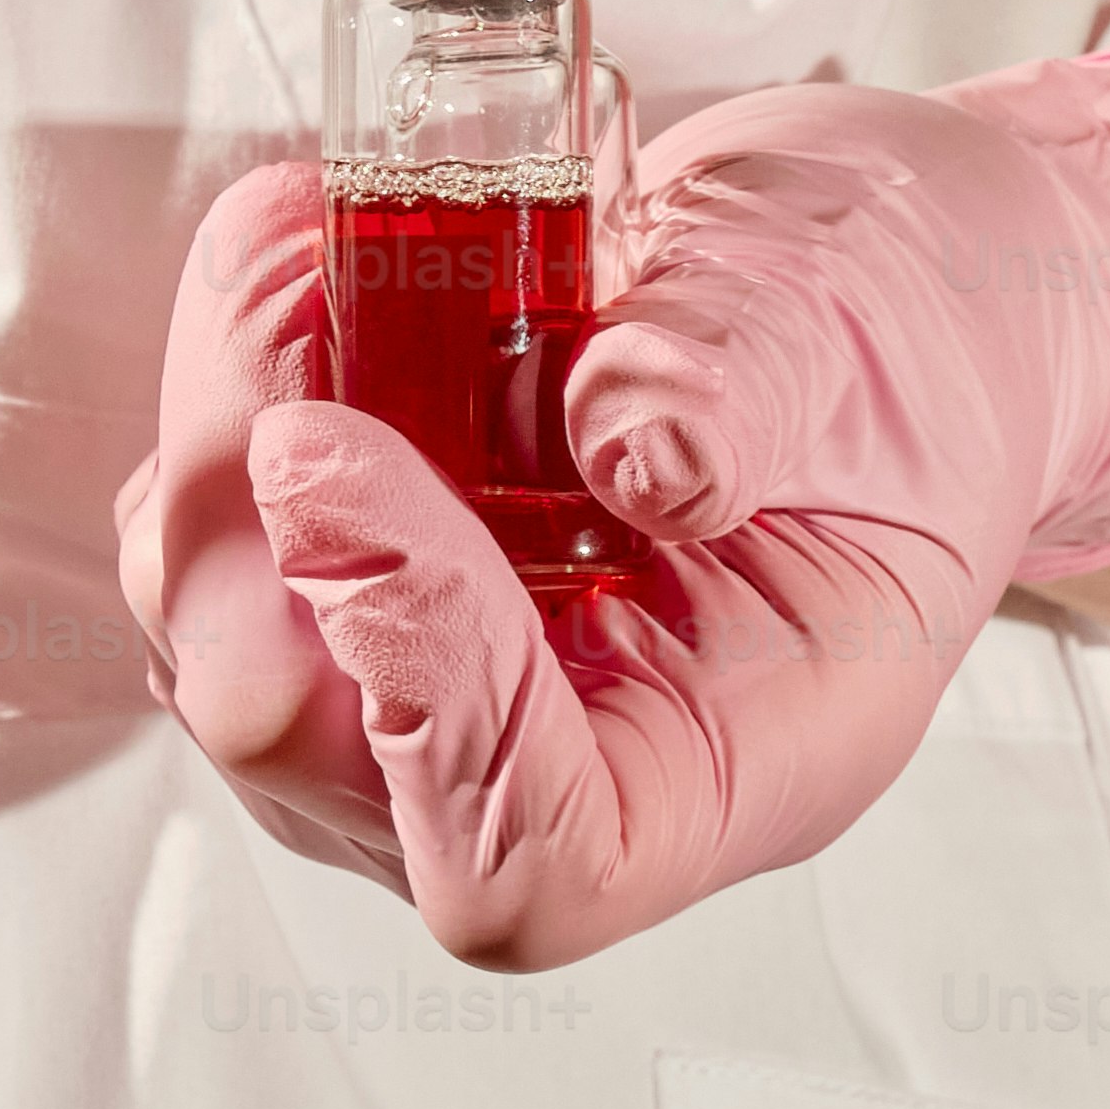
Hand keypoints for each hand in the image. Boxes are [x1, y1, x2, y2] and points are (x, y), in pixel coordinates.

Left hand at [114, 45, 1109, 968]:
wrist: (870, 297)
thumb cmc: (899, 353)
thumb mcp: (863, 344)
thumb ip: (744, 388)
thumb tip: (623, 443)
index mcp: (713, 769)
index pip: (522, 859)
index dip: (420, 701)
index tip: (350, 469)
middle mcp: (536, 761)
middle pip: (313, 758)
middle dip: (254, 544)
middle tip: (284, 327)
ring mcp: (411, 694)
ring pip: (218, 638)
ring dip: (219, 443)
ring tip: (306, 250)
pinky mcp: (334, 594)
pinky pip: (210, 535)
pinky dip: (222, 386)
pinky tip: (296, 253)